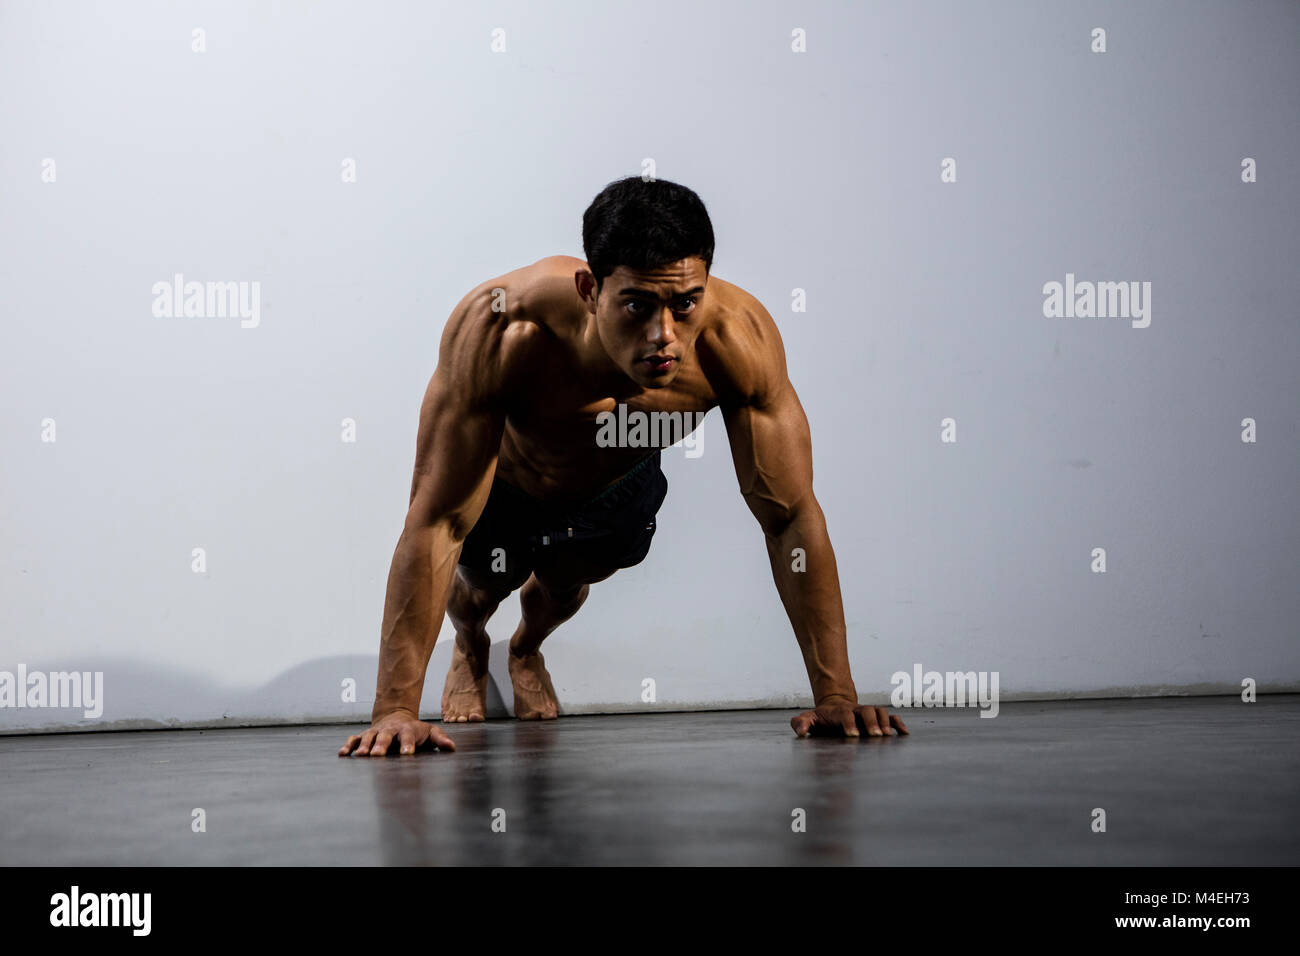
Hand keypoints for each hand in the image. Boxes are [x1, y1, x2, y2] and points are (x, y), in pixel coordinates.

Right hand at [338, 709, 456, 756]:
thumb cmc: (416, 730)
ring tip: (361, 756)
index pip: (408, 737)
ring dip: (364, 746)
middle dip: (381, 746)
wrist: (396, 716)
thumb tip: (452, 747)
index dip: (408, 745)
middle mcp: (390, 730)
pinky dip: (348, 745)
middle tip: (377, 755)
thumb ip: (440, 739)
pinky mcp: (364, 736)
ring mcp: (376, 732)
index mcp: (407, 730)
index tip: (407, 754)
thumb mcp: (430, 732)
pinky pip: (354, 739)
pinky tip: (343, 754)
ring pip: (368, 737)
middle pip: (385, 737)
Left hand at [791, 701, 908, 737]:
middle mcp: (856, 710)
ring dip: (886, 722)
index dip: (849, 723)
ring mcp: (867, 713)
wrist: (834, 708)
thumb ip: (801, 723)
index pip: (845, 714)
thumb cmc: (822, 719)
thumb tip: (801, 731)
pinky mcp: (877, 719)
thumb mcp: (808, 719)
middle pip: (867, 710)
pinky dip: (898, 723)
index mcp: (839, 711)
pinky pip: (891, 718)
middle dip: (871, 722)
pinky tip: (904, 733)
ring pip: (880, 711)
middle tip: (875, 736)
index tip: (853, 736)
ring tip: (887, 736)